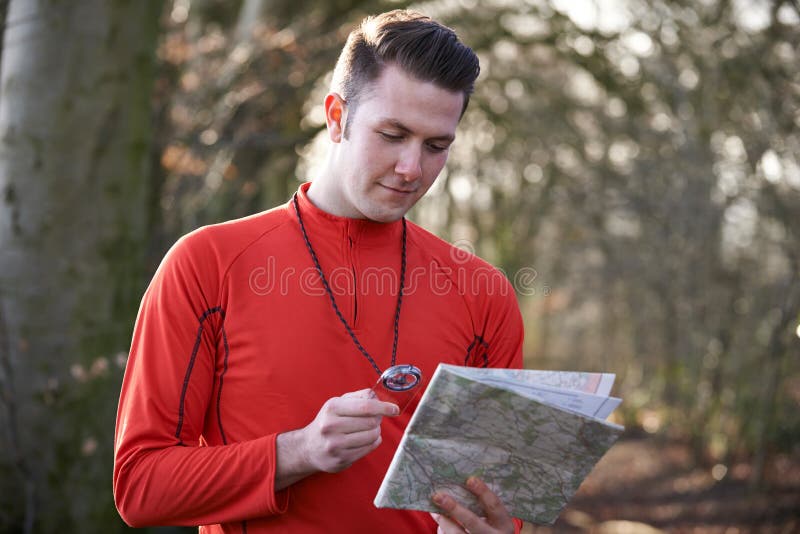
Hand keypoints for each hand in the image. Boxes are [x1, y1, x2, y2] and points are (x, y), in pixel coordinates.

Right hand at [275, 389, 398, 488]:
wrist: (308, 447)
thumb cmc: (328, 421)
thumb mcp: (338, 403)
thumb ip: (358, 397)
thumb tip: (376, 394)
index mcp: (332, 408)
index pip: (365, 407)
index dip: (384, 407)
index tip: (395, 409)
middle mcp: (331, 426)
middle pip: (371, 422)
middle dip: (377, 420)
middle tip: (374, 419)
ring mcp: (335, 445)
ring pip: (372, 436)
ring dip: (375, 432)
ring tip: (368, 430)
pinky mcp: (341, 459)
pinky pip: (368, 449)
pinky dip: (372, 443)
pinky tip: (365, 440)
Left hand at [430, 477, 513, 533]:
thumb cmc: (492, 526)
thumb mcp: (495, 518)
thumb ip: (482, 505)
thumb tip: (457, 483)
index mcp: (504, 524)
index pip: (494, 505)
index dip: (483, 492)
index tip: (470, 479)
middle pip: (472, 522)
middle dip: (454, 508)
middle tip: (439, 495)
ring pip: (458, 533)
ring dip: (443, 520)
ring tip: (434, 509)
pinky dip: (443, 529)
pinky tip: (438, 519)